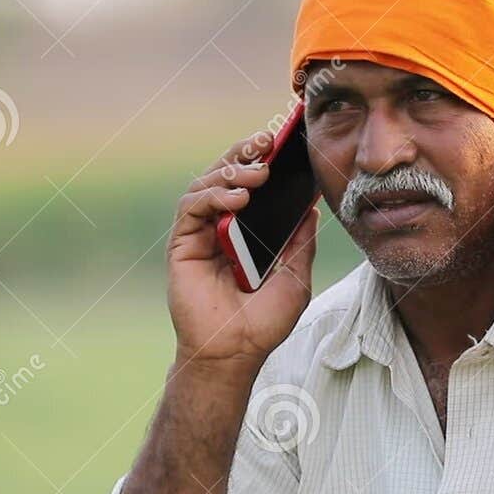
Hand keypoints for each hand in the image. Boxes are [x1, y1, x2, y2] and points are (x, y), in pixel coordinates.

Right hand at [167, 128, 319, 369]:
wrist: (235, 354)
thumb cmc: (263, 323)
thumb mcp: (295, 276)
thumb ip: (300, 241)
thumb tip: (311, 208)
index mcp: (247, 232)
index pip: (253, 186)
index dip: (264, 160)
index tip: (283, 141)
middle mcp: (222, 228)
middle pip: (227, 176)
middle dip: (246, 153)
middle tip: (267, 139)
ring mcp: (200, 235)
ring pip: (207, 184)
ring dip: (233, 172)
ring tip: (259, 174)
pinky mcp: (182, 244)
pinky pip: (192, 207)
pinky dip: (214, 196)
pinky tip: (237, 200)